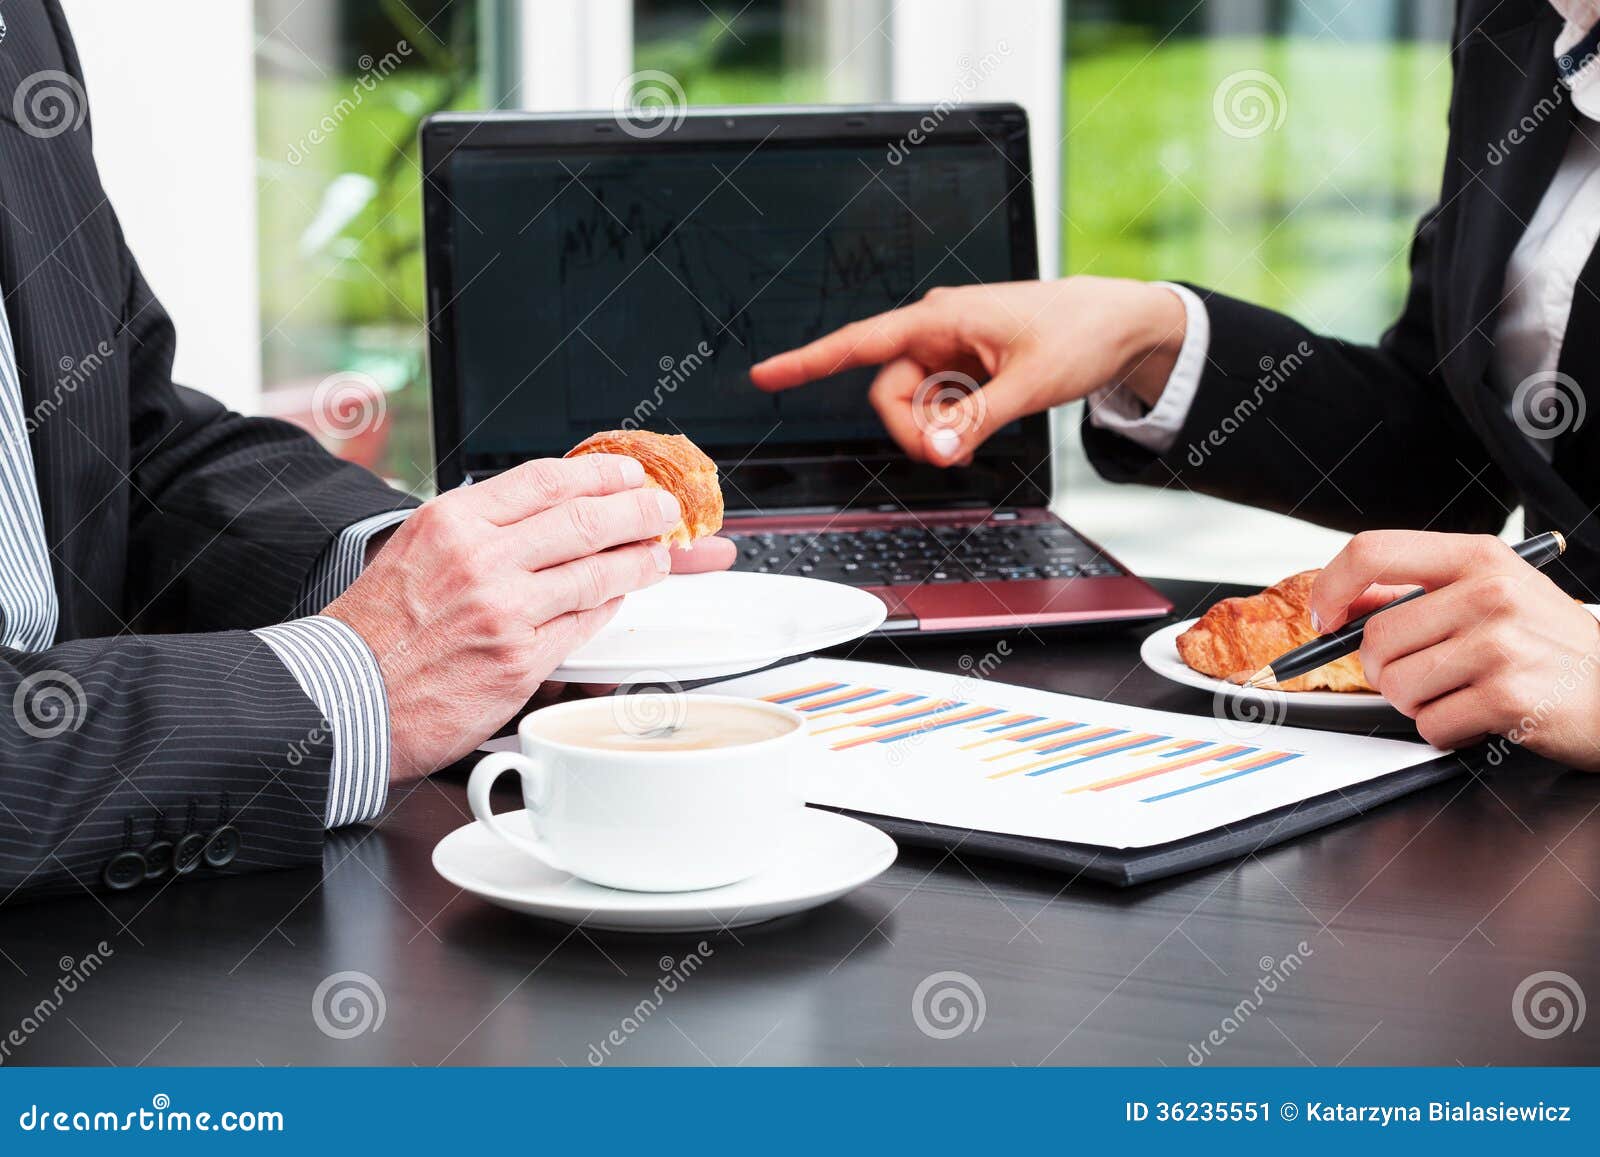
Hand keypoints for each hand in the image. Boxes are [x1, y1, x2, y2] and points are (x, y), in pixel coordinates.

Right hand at [326, 455, 730, 780]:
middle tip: (662, 510)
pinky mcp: (520, 660)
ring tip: (659, 554)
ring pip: (597, 572)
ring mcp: (505, 611)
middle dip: (639, 511)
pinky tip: (620, 597)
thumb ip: (480, 529)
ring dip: (640, 560)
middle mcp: (481, 560)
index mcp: (453, 521)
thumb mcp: (417, 548)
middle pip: (585, 520)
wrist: (340, 696)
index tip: (628, 475)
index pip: (548, 480)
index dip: (602, 474)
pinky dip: (609, 606)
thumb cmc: (374, 629)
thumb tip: (547, 515)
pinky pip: (584, 624)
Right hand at [749, 277, 1185, 463]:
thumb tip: (936, 449)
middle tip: (950, 454)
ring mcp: (952, 349)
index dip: (808, 362)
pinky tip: (983, 421)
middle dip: (911, 428)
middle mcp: (938, 330)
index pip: (860, 343)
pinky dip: (952, 423)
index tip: (765, 375)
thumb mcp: (1029, 385)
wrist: (1123, 323)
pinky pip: (939, 404)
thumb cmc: (1080, 334)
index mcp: (942, 319)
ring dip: (935, 429)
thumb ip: (976, 421)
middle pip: (888, 391)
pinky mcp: (966, 366)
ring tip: (978, 434)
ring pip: (914, 403)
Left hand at [1309, 531, 1599, 766]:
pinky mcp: (1507, 696)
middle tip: (1428, 675)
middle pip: (1375, 638)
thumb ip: (1422, 591)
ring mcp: (1499, 644)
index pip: (1372, 552)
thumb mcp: (1498, 592)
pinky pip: (1431, 724)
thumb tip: (1349, 600)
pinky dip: (1448, 731)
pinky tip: (1483, 715)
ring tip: (1463, 693)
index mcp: (1478, 557)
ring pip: (1396, 685)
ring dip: (1418, 703)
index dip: (1332, 588)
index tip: (1327, 618)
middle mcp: (1489, 592)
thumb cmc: (1554, 645)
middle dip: (1386, 669)